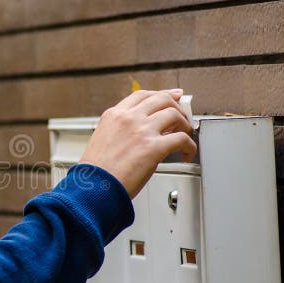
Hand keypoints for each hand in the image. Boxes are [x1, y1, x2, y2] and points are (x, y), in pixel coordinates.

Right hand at [80, 89, 196, 197]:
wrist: (93, 188)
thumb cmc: (96, 172)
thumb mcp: (103, 140)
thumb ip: (122, 131)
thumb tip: (146, 132)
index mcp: (114, 115)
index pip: (142, 95)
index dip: (161, 94)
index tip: (173, 96)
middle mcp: (128, 118)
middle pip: (161, 99)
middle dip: (177, 107)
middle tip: (183, 118)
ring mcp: (141, 131)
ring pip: (174, 114)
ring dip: (185, 124)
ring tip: (185, 135)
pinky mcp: (153, 148)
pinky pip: (182, 139)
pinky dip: (190, 145)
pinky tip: (187, 153)